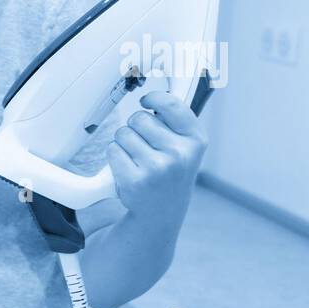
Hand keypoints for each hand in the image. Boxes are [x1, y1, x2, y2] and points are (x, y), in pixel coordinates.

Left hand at [106, 91, 207, 223]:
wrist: (161, 213)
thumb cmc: (171, 174)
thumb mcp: (186, 147)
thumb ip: (177, 121)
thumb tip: (157, 94)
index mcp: (196, 141)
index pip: (171, 105)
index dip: (154, 99)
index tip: (146, 101)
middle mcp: (179, 154)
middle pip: (139, 118)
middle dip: (136, 127)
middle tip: (144, 146)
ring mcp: (157, 168)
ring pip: (123, 133)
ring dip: (124, 143)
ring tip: (137, 160)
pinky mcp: (135, 180)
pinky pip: (112, 150)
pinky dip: (115, 157)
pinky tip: (128, 170)